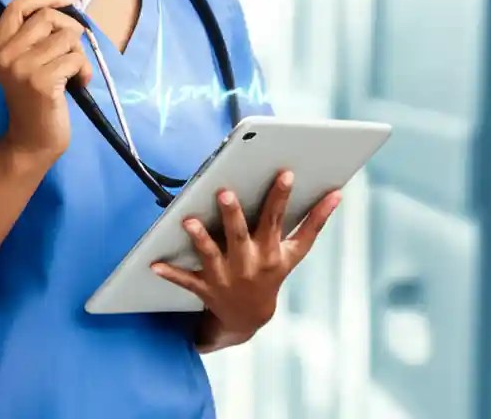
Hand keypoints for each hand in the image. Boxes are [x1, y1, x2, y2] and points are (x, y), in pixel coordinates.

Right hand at [0, 0, 93, 166]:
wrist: (32, 141)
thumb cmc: (37, 99)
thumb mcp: (28, 62)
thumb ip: (38, 36)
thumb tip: (70, 1)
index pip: (18, 6)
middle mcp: (6, 54)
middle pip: (48, 17)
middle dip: (70, 30)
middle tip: (72, 52)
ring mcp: (22, 68)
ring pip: (67, 36)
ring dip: (79, 53)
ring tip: (73, 72)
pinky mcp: (42, 82)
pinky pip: (76, 58)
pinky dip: (84, 70)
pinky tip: (78, 84)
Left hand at [152, 171, 342, 338]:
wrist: (249, 318)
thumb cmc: (272, 273)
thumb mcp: (295, 253)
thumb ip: (314, 223)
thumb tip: (337, 194)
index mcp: (270, 251)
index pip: (275, 219)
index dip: (281, 197)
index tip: (285, 173)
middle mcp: (247, 262)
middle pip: (239, 234)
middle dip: (233, 214)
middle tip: (224, 192)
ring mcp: (224, 275)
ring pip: (210, 254)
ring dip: (199, 238)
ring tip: (188, 221)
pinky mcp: (203, 287)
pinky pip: (184, 280)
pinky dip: (169, 272)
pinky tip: (153, 263)